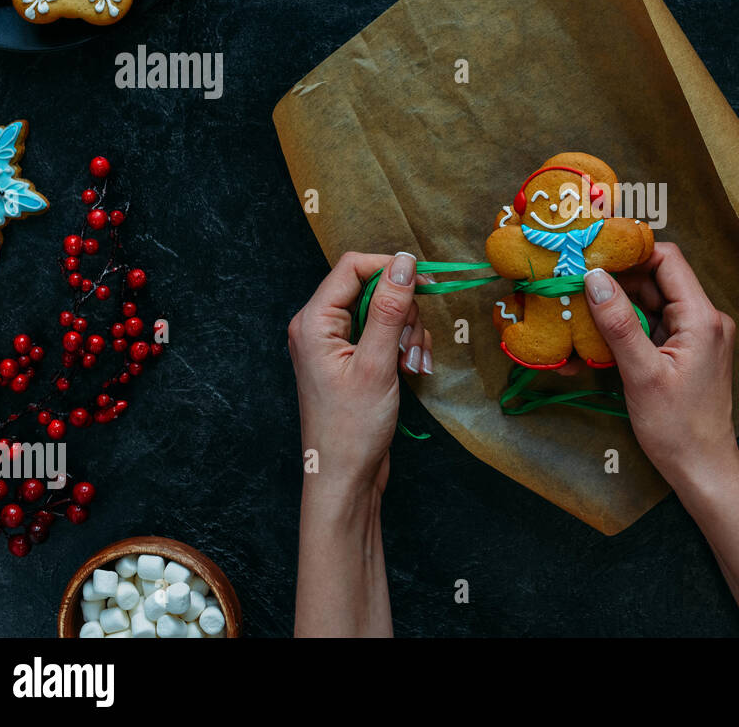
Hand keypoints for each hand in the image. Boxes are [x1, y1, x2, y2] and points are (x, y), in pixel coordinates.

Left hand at [288, 252, 432, 496]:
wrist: (345, 477)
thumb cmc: (352, 428)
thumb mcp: (377, 364)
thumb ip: (389, 309)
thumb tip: (404, 262)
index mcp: (314, 321)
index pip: (353, 267)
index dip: (390, 270)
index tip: (424, 285)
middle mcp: (322, 327)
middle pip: (374, 289)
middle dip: (403, 312)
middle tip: (410, 347)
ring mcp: (338, 344)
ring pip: (386, 311)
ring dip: (408, 333)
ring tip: (411, 365)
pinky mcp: (354, 359)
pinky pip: (386, 334)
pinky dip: (404, 347)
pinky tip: (411, 370)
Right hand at [582, 242, 738, 488]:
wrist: (702, 471)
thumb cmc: (678, 429)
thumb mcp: (641, 374)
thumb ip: (618, 323)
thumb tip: (593, 277)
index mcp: (702, 317)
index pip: (667, 260)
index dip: (630, 253)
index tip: (592, 256)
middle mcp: (704, 320)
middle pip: (656, 281)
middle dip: (615, 282)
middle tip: (575, 285)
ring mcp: (696, 337)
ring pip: (651, 304)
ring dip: (616, 308)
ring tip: (578, 313)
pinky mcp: (684, 353)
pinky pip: (652, 328)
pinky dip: (626, 331)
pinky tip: (596, 341)